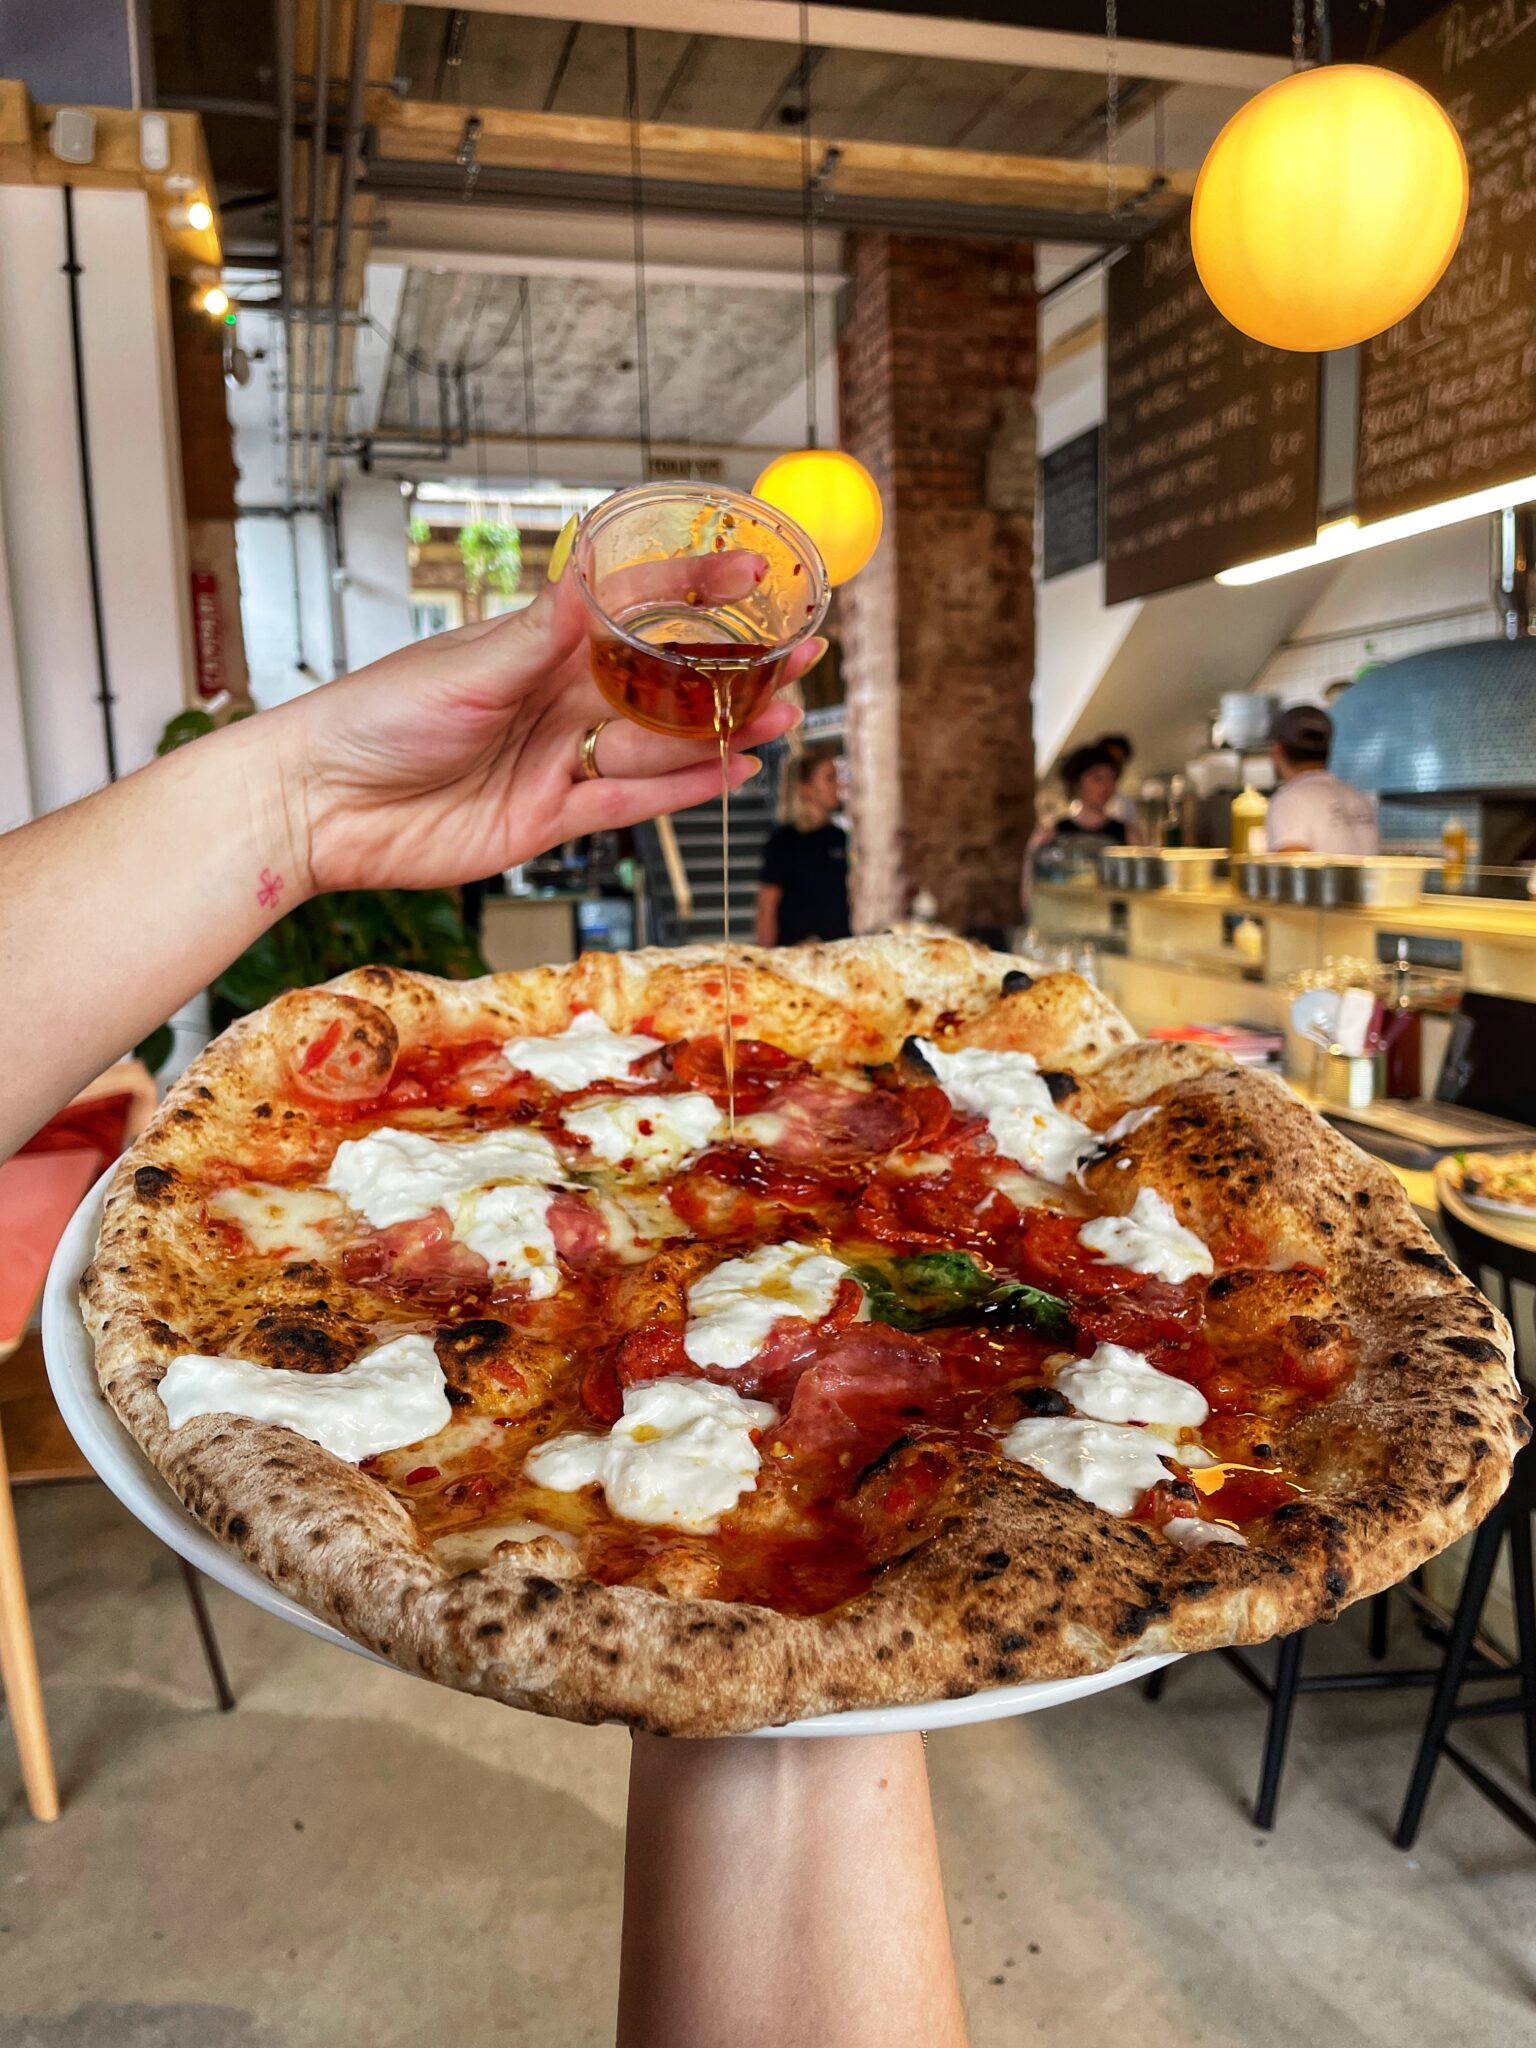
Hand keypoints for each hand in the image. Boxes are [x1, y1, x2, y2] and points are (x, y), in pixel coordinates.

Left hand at [271, 554, 818, 896]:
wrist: (319, 806)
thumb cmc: (373, 716)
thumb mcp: (462, 668)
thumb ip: (539, 636)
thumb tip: (593, 580)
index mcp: (539, 642)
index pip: (634, 605)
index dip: (696, 589)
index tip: (756, 574)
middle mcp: (558, 697)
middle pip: (665, 681)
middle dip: (732, 669)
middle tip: (800, 654)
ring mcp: (559, 758)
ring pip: (660, 745)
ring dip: (722, 731)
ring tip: (782, 715)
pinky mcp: (551, 818)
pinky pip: (632, 803)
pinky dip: (684, 791)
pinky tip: (734, 772)